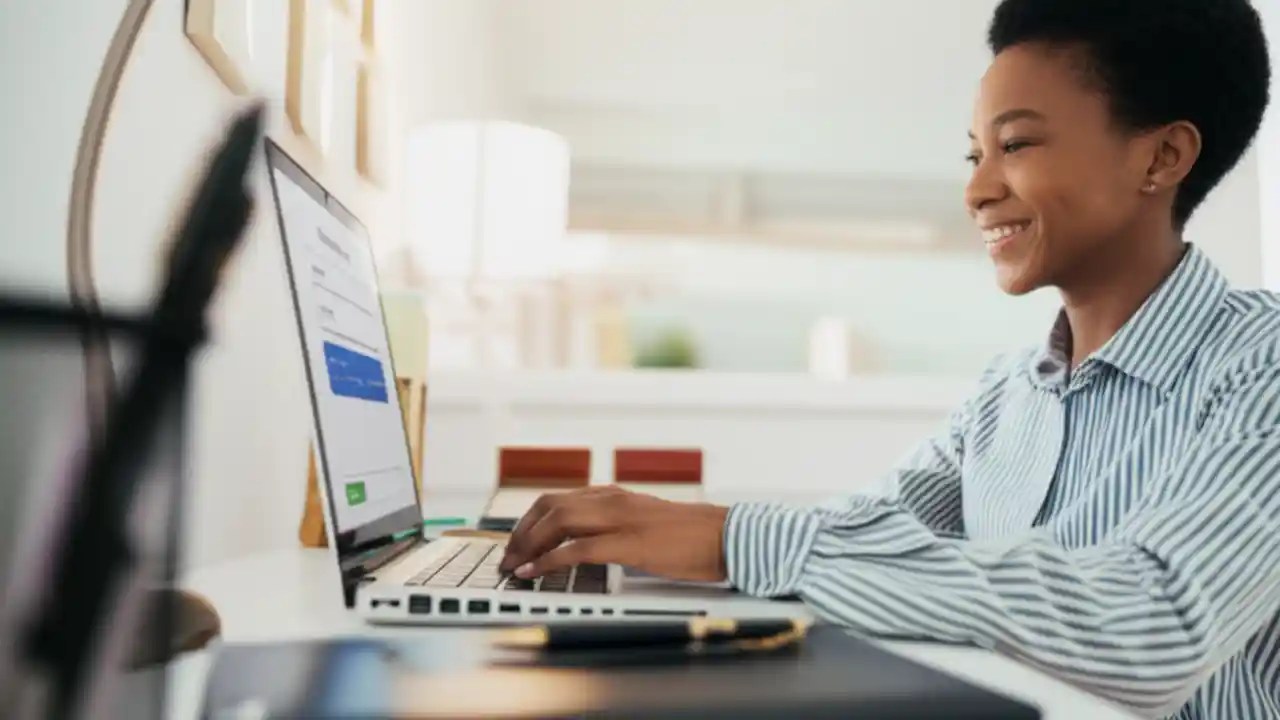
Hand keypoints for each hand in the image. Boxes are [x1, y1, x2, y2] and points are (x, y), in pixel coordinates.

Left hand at [497, 486, 729, 582]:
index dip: (528, 521)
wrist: (725, 536)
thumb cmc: (689, 536)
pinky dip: (549, 561)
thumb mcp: (642, 523)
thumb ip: (614, 526)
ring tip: (514, 566)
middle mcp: (612, 500)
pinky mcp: (630, 543)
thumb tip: (584, 546)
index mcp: (613, 495)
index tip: (515, 543)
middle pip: (549, 506)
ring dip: (528, 545)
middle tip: (507, 557)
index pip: (556, 500)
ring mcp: (620, 519)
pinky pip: (577, 549)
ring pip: (558, 521)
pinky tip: (534, 572)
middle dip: (521, 532)